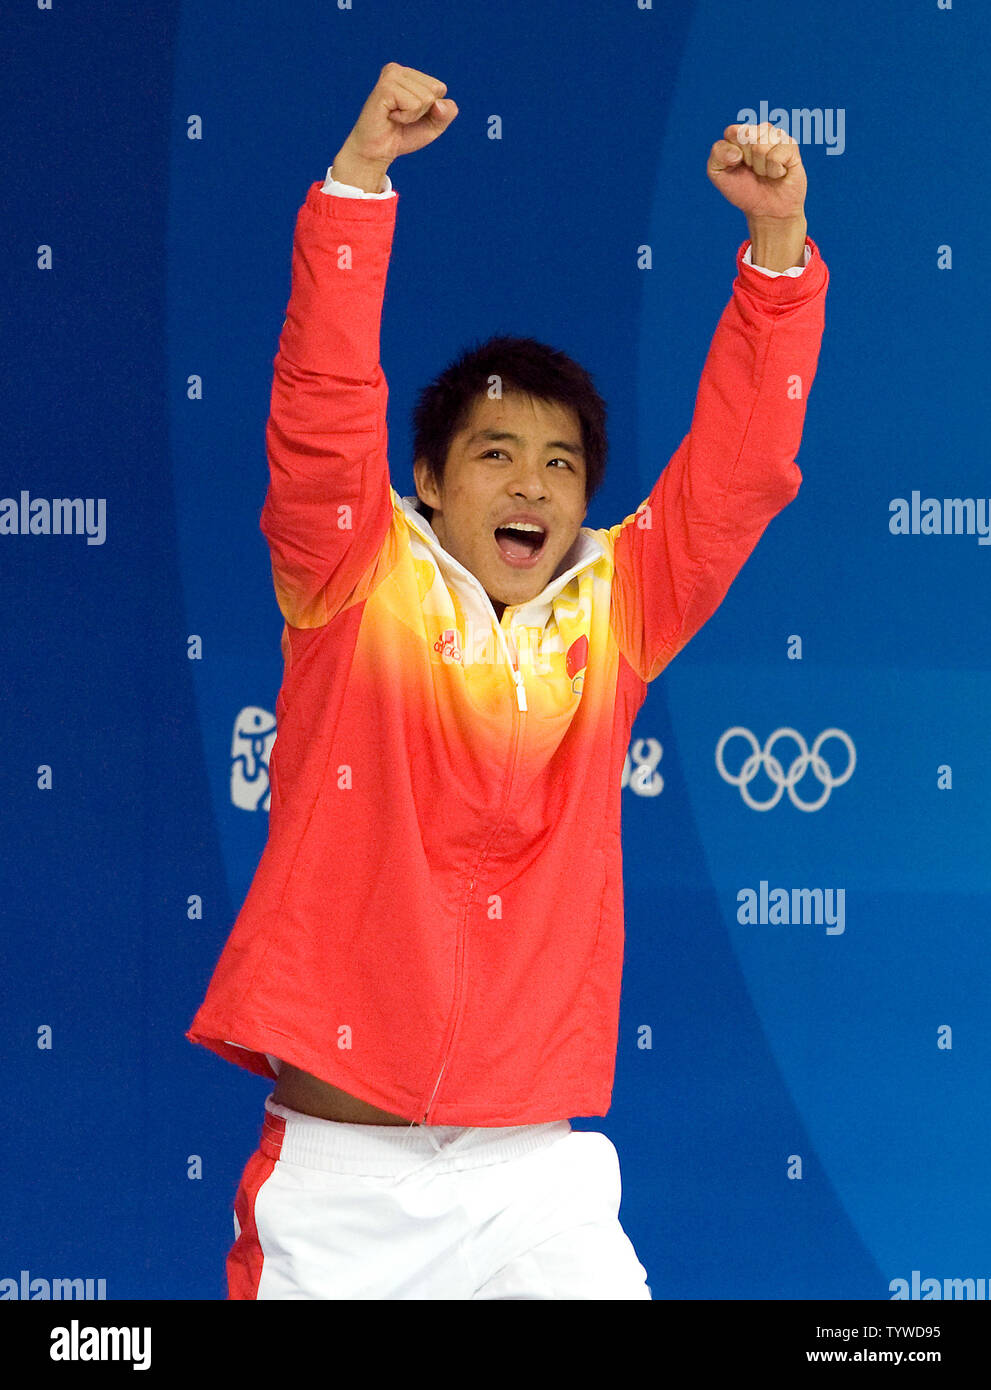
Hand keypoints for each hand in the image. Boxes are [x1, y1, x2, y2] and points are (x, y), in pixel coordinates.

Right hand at [332, 63, 457, 190]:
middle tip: (402, 117)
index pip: (440, 88)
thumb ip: (447, 113)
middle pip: (434, 91)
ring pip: (425, 98)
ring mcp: (391, 76)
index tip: (410, 115)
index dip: (431, 110)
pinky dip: (406, 117)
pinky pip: (414, 105)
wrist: (377, 152)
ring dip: (412, 115)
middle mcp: (398, 70)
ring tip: (395, 116)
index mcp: (408, 74)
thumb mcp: (433, 125)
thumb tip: (439, 104)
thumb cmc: (402, 135)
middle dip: (422, 112)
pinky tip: (390, 116)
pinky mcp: (386, 87)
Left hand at [706, 122, 806, 222]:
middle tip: (753, 171)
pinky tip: (778, 174)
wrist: (767, 211)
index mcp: (741, 133)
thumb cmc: (743, 190)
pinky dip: (774, 171)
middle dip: (747, 160)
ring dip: (761, 167)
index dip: (732, 154)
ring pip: (761, 146)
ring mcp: (778, 137)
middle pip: (747, 137)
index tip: (737, 165)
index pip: (733, 132)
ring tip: (765, 173)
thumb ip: (717, 154)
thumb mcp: (718, 174)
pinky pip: (776, 155)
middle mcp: (761, 131)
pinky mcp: (791, 146)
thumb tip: (737, 151)